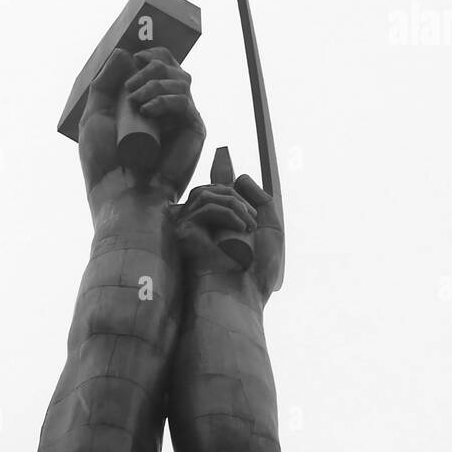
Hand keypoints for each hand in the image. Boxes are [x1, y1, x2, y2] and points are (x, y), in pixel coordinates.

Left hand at [79, 46, 204, 210]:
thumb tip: (125, 53)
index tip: (134, 59)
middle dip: (151, 67)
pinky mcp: (194, 132)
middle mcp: (169, 109)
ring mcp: (183, 120)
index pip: (161, 64)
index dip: (151, 54)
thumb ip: (104, 84)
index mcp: (149, 102)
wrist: (120, 195)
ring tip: (135, 103)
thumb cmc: (105, 164)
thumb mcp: (95, 117)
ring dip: (154, 83)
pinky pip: (185, 102)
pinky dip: (165, 99)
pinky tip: (148, 110)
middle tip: (130, 87)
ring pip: (180, 80)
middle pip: (172, 67)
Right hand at [171, 169, 282, 302]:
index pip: (218, 192)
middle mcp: (201, 226)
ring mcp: (189, 229)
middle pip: (214, 188)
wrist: (241, 297)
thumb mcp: (269, 228)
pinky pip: (205, 205)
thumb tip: (238, 175)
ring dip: (235, 204)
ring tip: (248, 226)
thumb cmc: (256, 273)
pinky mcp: (182, 232)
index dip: (221, 170)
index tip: (223, 154)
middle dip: (237, 197)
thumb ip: (259, 198)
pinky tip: (241, 228)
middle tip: (252, 220)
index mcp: (220, 226)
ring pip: (208, 192)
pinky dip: (228, 212)